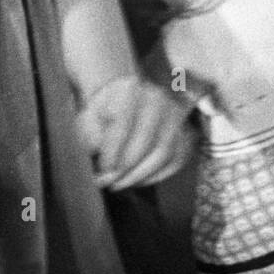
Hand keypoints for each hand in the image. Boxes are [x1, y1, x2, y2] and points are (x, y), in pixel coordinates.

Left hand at [76, 76, 194, 191]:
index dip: (110, 154)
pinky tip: (138, 180)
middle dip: (123, 170)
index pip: (123, 125)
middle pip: (144, 142)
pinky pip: (176, 159)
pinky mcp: (185, 131)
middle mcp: (157, 97)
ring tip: (119, 184)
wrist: (125, 102)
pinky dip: (156, 175)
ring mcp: (175, 114)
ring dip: (139, 176)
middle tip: (107, 183)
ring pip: (163, 153)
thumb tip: (97, 151)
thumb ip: (89, 133)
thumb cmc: (103, 113)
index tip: (100, 171)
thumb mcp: (88, 118)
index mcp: (130, 89)